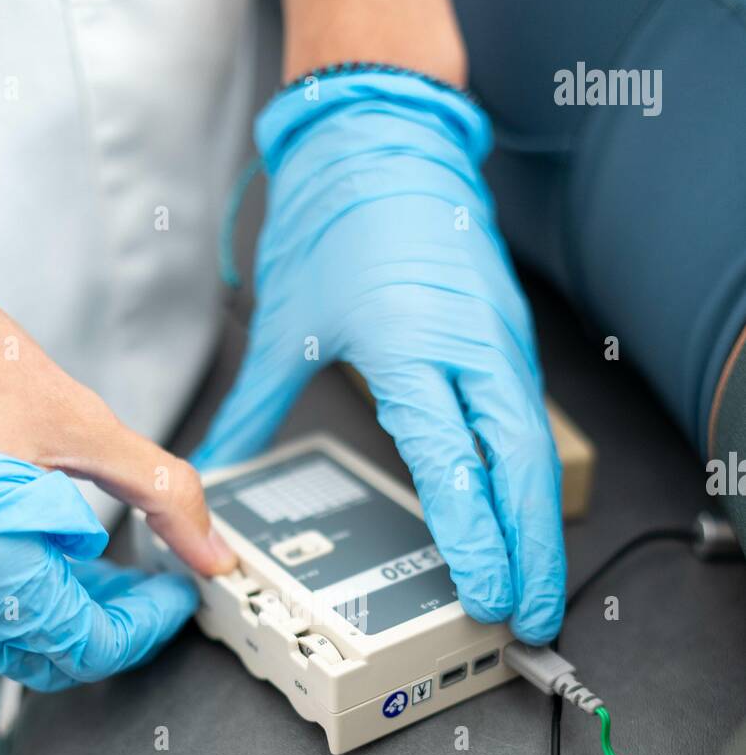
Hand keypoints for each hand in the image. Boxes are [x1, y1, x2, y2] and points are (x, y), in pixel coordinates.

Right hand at [0, 450, 200, 690]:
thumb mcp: (82, 424)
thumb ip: (160, 491)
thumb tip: (209, 547)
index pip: (89, 647)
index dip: (148, 627)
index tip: (179, 596)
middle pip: (55, 657)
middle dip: (118, 627)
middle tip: (157, 590)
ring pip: (19, 640)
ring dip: (78, 616)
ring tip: (121, 575)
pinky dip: (35, 597)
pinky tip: (64, 556)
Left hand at [195, 71, 564, 643]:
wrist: (383, 135)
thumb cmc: (337, 214)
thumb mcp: (286, 319)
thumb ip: (253, 405)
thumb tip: (215, 460)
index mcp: (411, 345)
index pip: (452, 462)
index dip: (473, 535)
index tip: (484, 591)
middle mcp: (468, 347)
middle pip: (518, 472)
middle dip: (530, 552)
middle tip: (529, 619)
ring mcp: (497, 342)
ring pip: (534, 453)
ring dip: (539, 526)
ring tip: (536, 586)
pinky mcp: (507, 339)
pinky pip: (528, 424)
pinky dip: (530, 482)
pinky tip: (522, 518)